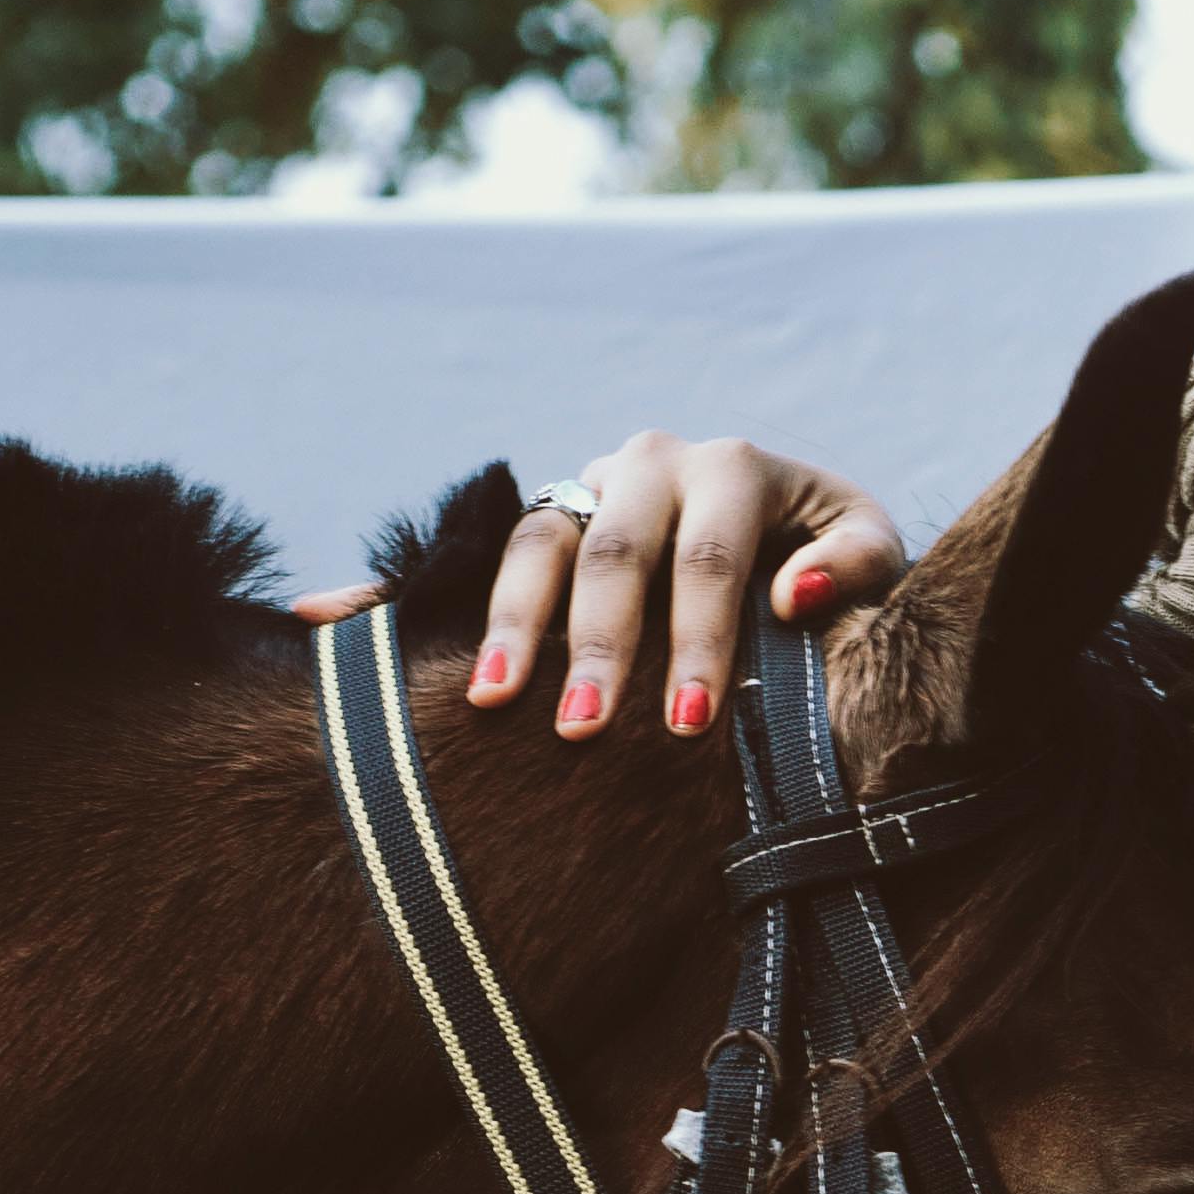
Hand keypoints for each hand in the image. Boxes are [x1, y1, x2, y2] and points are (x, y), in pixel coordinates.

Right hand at [288, 433, 908, 736]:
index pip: (710, 554)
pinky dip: (388, 590)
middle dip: (595, 645)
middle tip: (582, 729)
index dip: (699, 635)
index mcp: (730, 466)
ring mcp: (582, 491)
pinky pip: (457, 557)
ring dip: (508, 625)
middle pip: (610, 553)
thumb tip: (798, 596)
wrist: (793, 540)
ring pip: (531, 546)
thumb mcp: (871, 556)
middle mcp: (646, 465)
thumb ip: (858, 566)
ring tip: (490, 703)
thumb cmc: (838, 566)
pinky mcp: (539, 528)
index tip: (689, 718)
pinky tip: (322, 624)